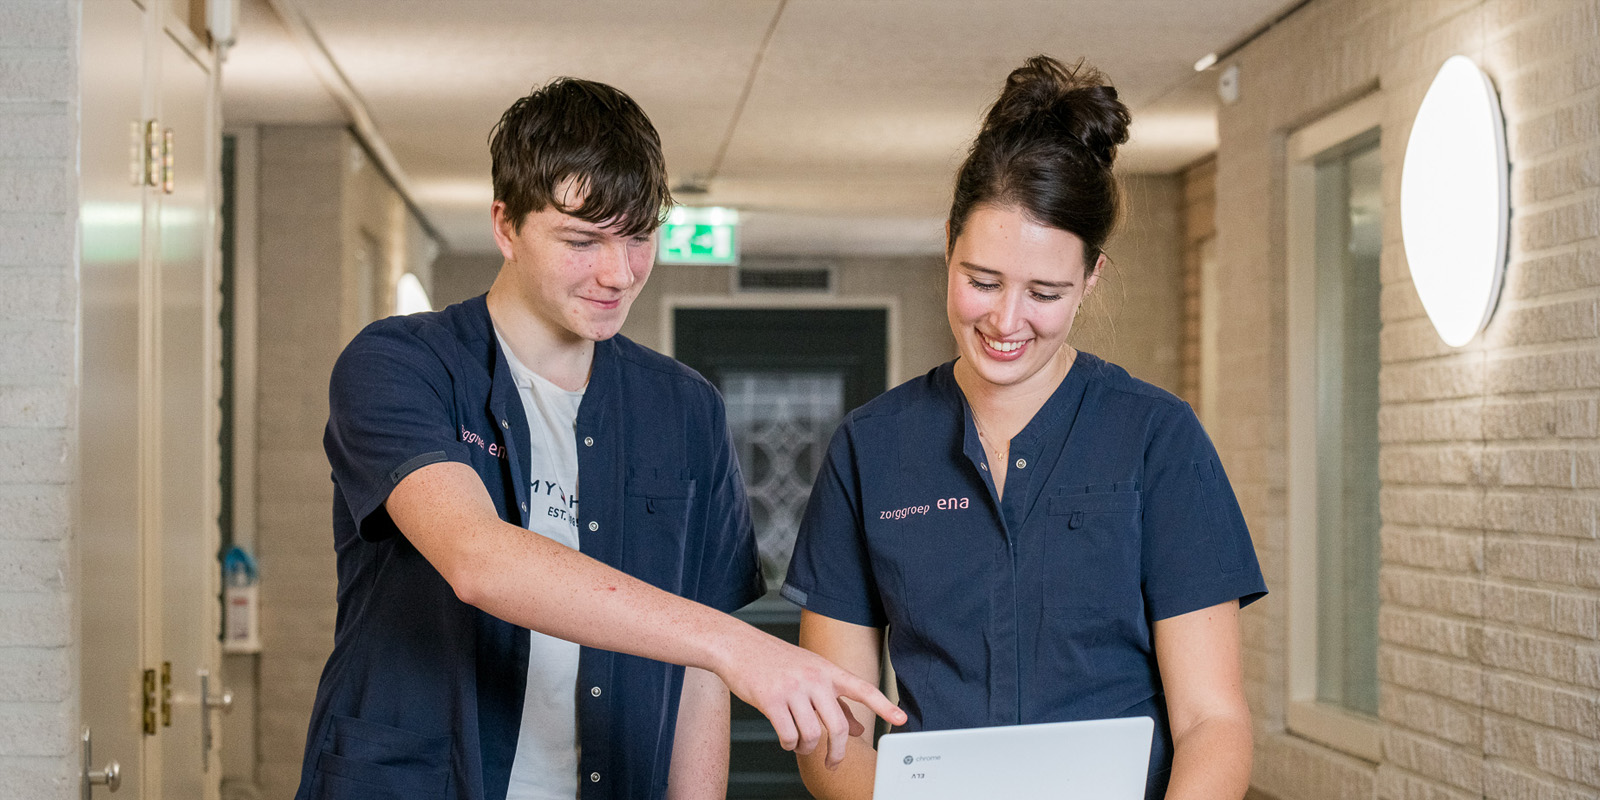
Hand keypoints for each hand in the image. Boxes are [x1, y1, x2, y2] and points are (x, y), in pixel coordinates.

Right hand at [713, 625, 905, 768]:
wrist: (739, 646)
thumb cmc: (776, 660)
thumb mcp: (811, 673)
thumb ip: (836, 701)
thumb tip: (858, 729)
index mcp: (827, 670)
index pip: (862, 688)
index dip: (883, 705)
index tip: (901, 719)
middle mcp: (813, 678)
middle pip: (838, 726)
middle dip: (837, 752)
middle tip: (833, 762)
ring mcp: (792, 689)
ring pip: (812, 735)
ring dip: (806, 747)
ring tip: (799, 743)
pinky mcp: (771, 700)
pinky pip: (788, 735)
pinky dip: (788, 744)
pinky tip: (786, 739)